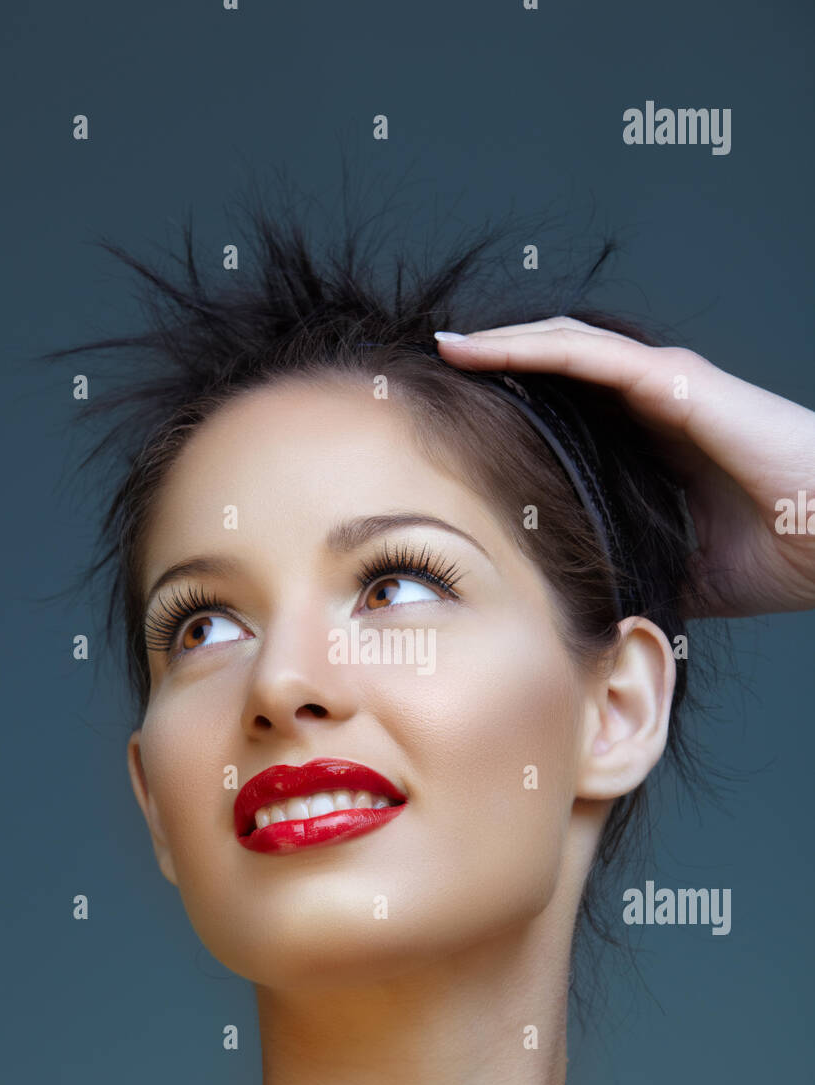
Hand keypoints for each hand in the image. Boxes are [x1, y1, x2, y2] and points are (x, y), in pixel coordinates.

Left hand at [435, 319, 814, 618]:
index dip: (518, 412)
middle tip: (436, 378)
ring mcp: (664, 384)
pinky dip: (527, 347)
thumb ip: (641, 568)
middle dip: (498, 369)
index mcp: (656, 442)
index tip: (462, 427)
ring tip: (444, 349)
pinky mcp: (674, 381)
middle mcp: (654, 403)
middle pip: (557, 372)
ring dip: (498, 346)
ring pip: (561, 348)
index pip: (572, 416)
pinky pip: (585, 355)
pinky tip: (478, 347)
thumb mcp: (687, 570)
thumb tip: (594, 605)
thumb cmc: (784, 550)